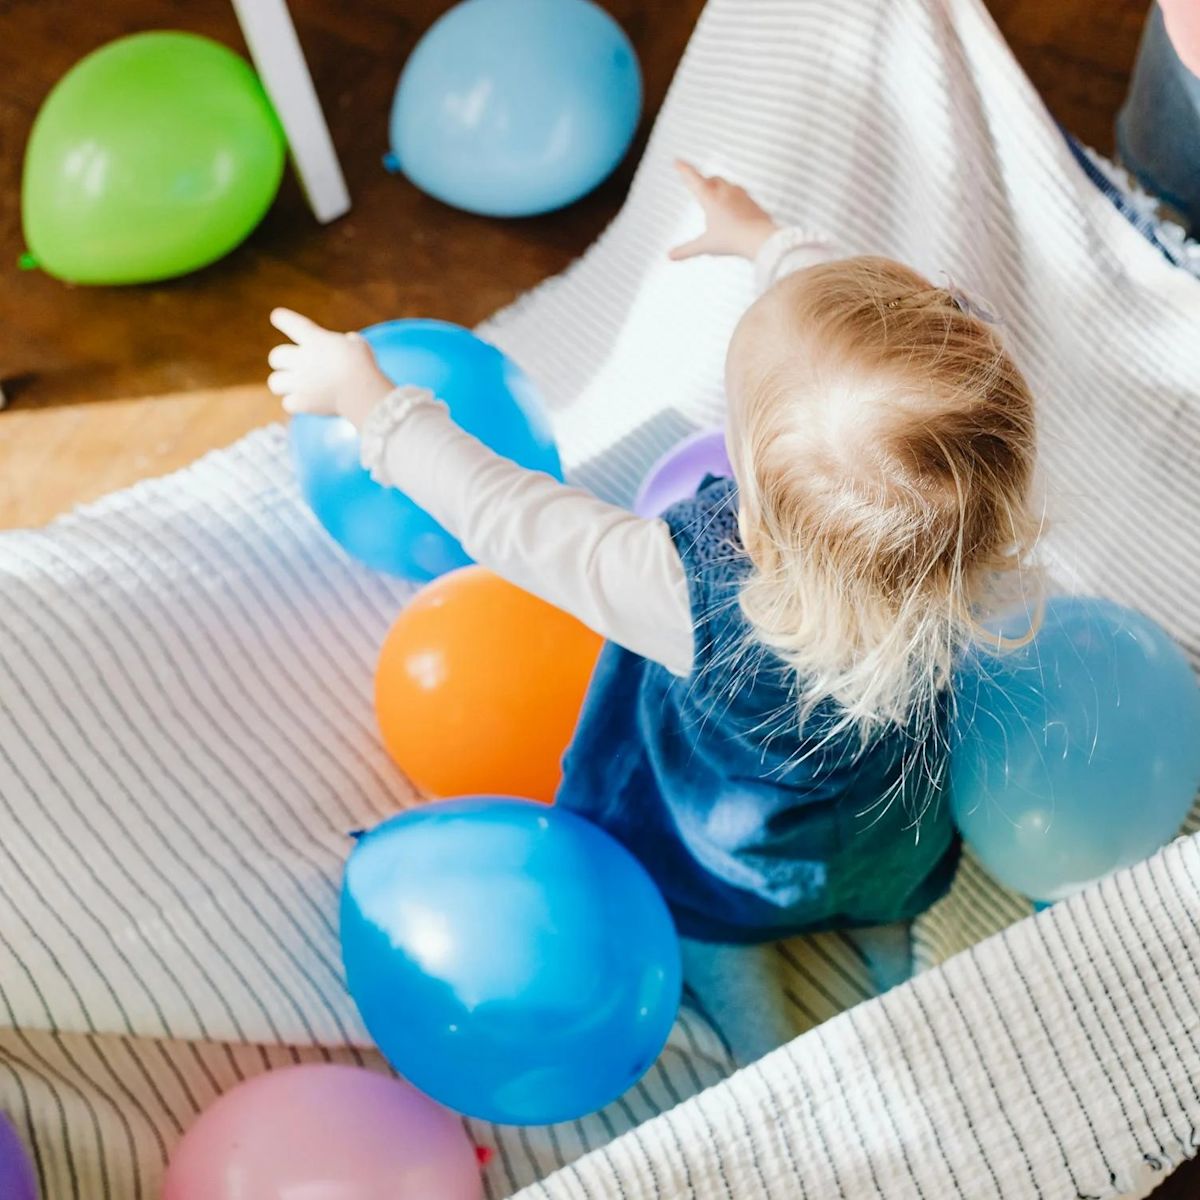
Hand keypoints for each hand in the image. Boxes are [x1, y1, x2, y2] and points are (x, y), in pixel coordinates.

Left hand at [267, 308, 393, 428]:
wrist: (364, 393)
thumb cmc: (364, 366)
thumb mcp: (358, 345)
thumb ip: (347, 341)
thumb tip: (346, 343)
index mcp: (314, 340)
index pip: (288, 322)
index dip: (282, 319)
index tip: (277, 317)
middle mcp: (302, 359)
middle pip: (275, 356)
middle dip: (282, 360)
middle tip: (293, 365)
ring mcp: (300, 382)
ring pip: (274, 382)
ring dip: (282, 383)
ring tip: (294, 386)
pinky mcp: (303, 403)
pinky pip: (288, 403)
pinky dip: (295, 403)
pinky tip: (305, 402)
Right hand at [668, 161, 777, 261]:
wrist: (760, 239)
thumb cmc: (732, 241)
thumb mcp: (706, 246)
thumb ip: (687, 250)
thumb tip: (670, 256)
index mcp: (710, 199)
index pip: (694, 179)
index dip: (684, 170)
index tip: (677, 162)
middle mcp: (726, 192)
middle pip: (712, 179)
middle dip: (705, 181)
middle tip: (699, 183)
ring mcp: (741, 195)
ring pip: (728, 185)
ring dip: (720, 188)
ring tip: (717, 195)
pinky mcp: (752, 201)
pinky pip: (741, 195)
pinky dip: (734, 199)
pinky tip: (735, 207)